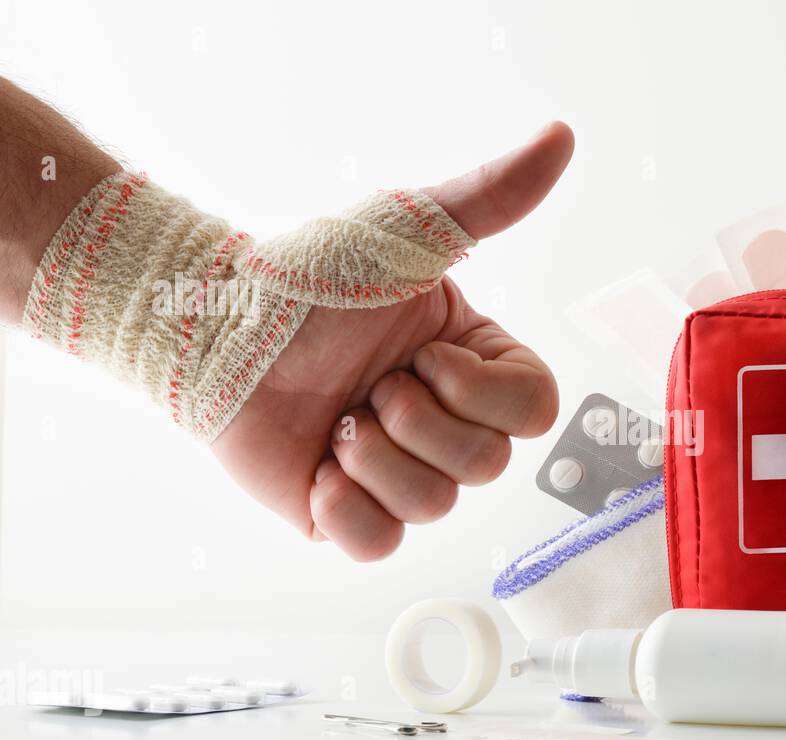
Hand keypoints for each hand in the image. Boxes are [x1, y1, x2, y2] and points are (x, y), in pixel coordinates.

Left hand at [211, 123, 573, 559]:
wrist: (213, 328)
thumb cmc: (310, 277)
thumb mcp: (406, 232)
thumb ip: (489, 197)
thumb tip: (561, 136)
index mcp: (474, 365)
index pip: (537, 411)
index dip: (483, 393)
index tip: (422, 353)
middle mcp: (446, 422)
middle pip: (489, 466)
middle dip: (418, 421)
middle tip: (368, 385)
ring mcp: (399, 474)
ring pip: (437, 507)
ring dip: (375, 456)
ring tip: (334, 419)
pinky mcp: (346, 515)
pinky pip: (379, 545)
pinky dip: (345, 509)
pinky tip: (318, 468)